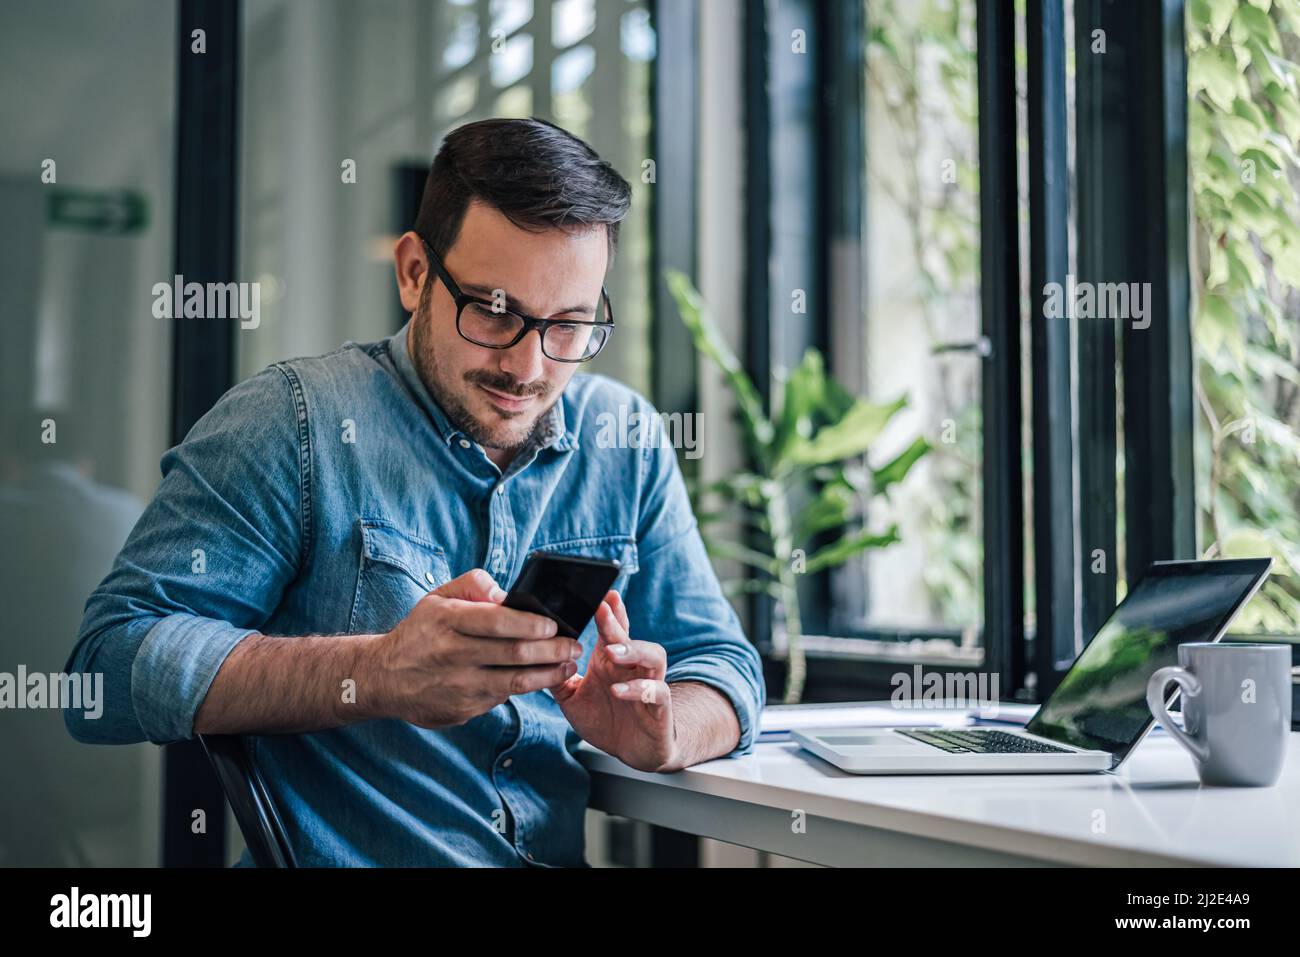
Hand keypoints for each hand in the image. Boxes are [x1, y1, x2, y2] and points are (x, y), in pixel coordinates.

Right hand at [365, 569, 582, 727]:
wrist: (383, 678)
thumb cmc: (420, 632)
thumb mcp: (437, 598)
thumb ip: (473, 584)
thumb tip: (505, 594)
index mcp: (446, 622)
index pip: (496, 621)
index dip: (530, 624)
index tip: (554, 624)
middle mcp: (452, 655)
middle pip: (513, 653)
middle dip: (552, 650)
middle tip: (575, 645)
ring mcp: (458, 686)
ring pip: (515, 682)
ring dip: (549, 674)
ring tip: (569, 664)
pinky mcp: (462, 710)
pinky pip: (502, 698)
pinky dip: (526, 688)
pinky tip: (543, 678)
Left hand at [550, 590, 681, 771]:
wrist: (633, 751)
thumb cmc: (605, 719)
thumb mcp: (572, 699)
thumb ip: (556, 678)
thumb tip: (532, 657)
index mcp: (612, 661)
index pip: (613, 629)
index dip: (610, 611)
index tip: (601, 593)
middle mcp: (633, 667)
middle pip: (629, 636)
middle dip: (616, 622)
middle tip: (602, 610)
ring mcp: (649, 684)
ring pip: (653, 655)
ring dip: (634, 650)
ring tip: (612, 652)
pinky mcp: (659, 707)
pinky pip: (657, 691)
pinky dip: (640, 689)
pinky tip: (619, 691)